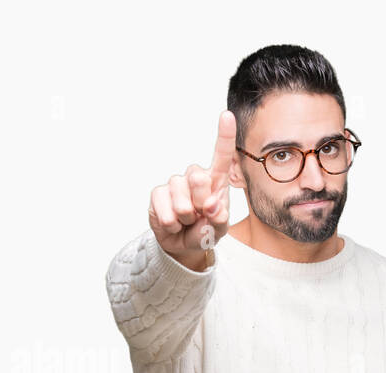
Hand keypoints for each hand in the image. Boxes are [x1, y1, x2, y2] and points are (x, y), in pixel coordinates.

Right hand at [148, 109, 235, 267]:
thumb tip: (212, 205)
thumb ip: (220, 219)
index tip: (227, 116)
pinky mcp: (158, 193)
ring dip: (186, 218)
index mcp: (216, 181)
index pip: (221, 156)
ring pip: (181, 199)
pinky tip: (174, 223)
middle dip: (201, 204)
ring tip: (188, 221)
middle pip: (198, 178)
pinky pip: (165, 210)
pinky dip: (172, 223)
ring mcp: (175, 183)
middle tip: (201, 215)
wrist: (183, 244)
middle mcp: (195, 177)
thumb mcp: (219, 229)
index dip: (225, 136)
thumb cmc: (205, 230)